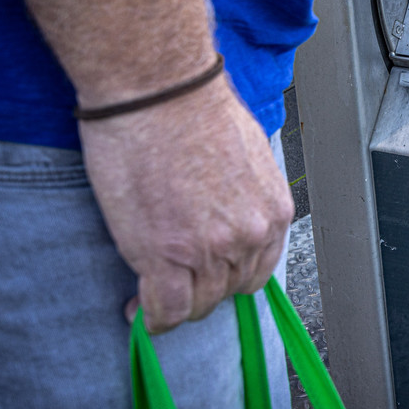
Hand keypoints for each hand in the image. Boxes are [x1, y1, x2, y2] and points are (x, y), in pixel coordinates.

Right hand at [80, 73, 293, 333]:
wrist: (158, 91)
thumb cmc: (193, 108)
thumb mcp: (245, 154)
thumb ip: (243, 194)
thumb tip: (227, 210)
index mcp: (273, 210)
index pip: (259, 269)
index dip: (229, 276)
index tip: (208, 277)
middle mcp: (250, 235)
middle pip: (229, 290)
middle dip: (202, 289)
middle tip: (175, 283)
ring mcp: (209, 250)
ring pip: (197, 305)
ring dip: (174, 303)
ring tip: (151, 296)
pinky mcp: (164, 256)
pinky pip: (164, 310)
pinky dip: (149, 317)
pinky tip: (136, 310)